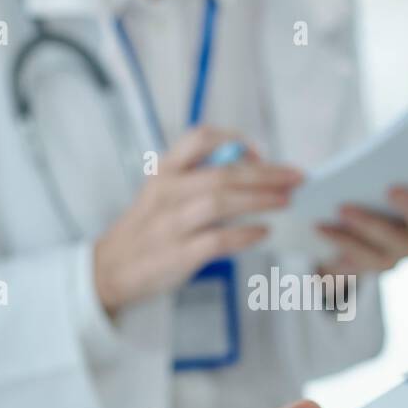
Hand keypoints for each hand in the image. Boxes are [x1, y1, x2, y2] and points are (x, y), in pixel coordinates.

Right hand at [93, 126, 303, 315]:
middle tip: (297, 177)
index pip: (199, 138)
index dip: (235, 140)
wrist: (110, 269)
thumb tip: (254, 174)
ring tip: (286, 201)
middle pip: (223, 172)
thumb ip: (199, 178)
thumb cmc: (148, 230)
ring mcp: (171, 223)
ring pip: (220, 201)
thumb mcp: (163, 192)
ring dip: (259, 199)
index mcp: (165, 171)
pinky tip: (264, 232)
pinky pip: (217, 240)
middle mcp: (167, 192)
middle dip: (267, 173)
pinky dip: (245, 234)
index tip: (260, 153)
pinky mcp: (177, 254)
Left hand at [317, 171, 407, 276]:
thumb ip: (362, 162)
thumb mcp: (360, 169)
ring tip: (343, 208)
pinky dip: (345, 241)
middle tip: (392, 189)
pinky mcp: (382, 264)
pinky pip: (367, 257)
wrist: (344, 230)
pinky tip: (324, 228)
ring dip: (370, 225)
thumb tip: (313, 169)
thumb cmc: (362, 188)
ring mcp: (406, 248)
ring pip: (396, 242)